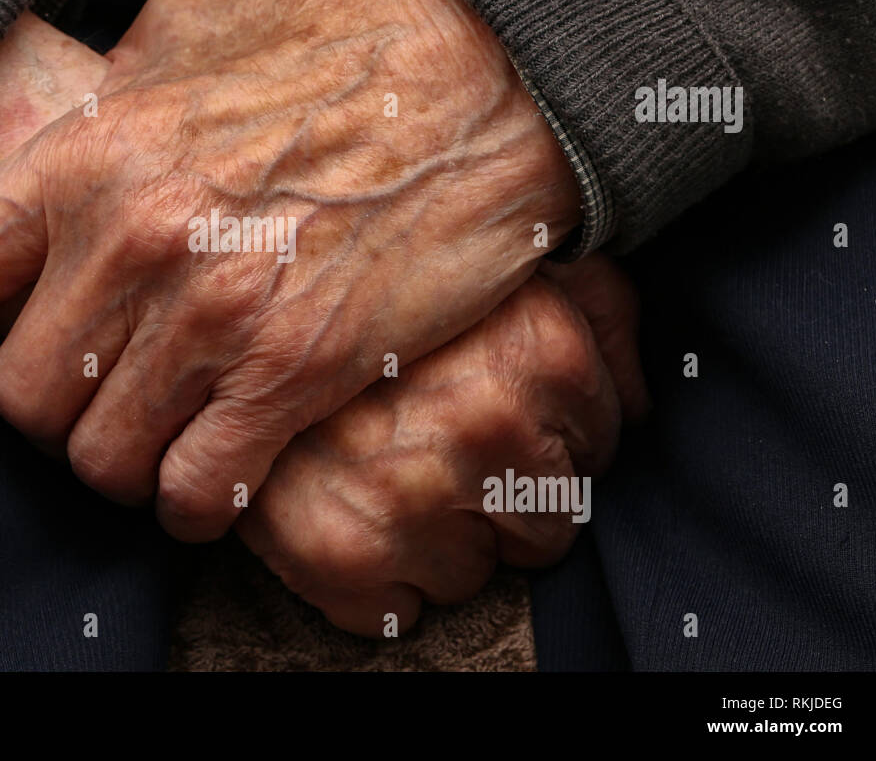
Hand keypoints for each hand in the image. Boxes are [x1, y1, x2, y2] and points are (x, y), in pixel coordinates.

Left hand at [0, 0, 580, 541]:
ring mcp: (216, 314)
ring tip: (163, 433)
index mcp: (91, 154)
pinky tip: (220, 467)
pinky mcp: (296, 371)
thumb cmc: (346, 46)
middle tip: (100, 393)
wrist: (494, 80)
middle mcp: (136, 240)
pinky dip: (196, 501)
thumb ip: (112, 89)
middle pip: (20, 399)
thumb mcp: (197, 26)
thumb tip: (75, 123)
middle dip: (53, 411)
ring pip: (101, 462)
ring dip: (125, 462)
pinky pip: (198, 493)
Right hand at [235, 254, 646, 635]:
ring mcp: (412, 498)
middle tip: (433, 447)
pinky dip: (377, 583)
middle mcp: (488, 428)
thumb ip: (600, 311)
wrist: (234, 298)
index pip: (600, 452)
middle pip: (548, 528)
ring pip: (475, 573)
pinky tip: (351, 512)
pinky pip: (397, 611)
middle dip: (500, 501)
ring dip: (440, 541)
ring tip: (385, 470)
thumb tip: (641, 398)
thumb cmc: (375, 276)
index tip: (493, 422)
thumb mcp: (511, 262)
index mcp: (541, 355)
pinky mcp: (340, 558)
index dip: (548, 444)